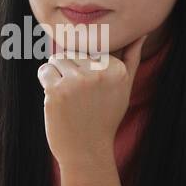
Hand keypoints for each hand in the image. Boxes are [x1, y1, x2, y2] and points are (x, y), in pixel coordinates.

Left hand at [37, 34, 146, 168]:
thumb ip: (131, 59)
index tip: (93, 92)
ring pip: (57, 58)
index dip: (86, 68)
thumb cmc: (104, 119)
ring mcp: (77, 82)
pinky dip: (46, 81)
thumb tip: (141, 34)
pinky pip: (45, 70)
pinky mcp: (57, 91)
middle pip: (73, 53)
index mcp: (117, 70)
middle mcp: (99, 73)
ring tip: (68, 97)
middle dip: (71, 70)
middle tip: (79, 97)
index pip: (91, 49)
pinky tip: (56, 98)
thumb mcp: (124, 89)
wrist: (87, 151)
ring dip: (57, 74)